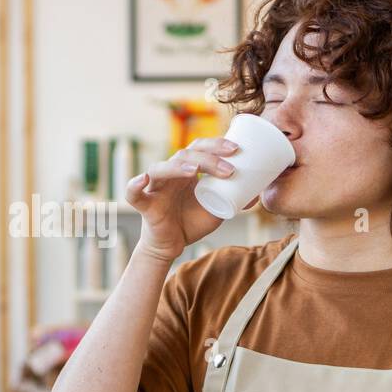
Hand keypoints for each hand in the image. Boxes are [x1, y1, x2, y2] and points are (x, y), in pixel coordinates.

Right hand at [126, 137, 257, 263]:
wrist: (171, 246)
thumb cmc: (191, 222)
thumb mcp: (217, 209)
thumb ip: (233, 199)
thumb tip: (257, 194)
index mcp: (187, 169)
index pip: (200, 148)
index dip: (217, 145)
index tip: (237, 150)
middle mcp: (170, 173)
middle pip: (185, 153)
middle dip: (208, 156)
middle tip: (229, 165)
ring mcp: (155, 187)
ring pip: (161, 168)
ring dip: (179, 166)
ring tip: (196, 170)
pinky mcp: (145, 204)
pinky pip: (133, 193)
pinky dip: (135, 185)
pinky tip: (142, 180)